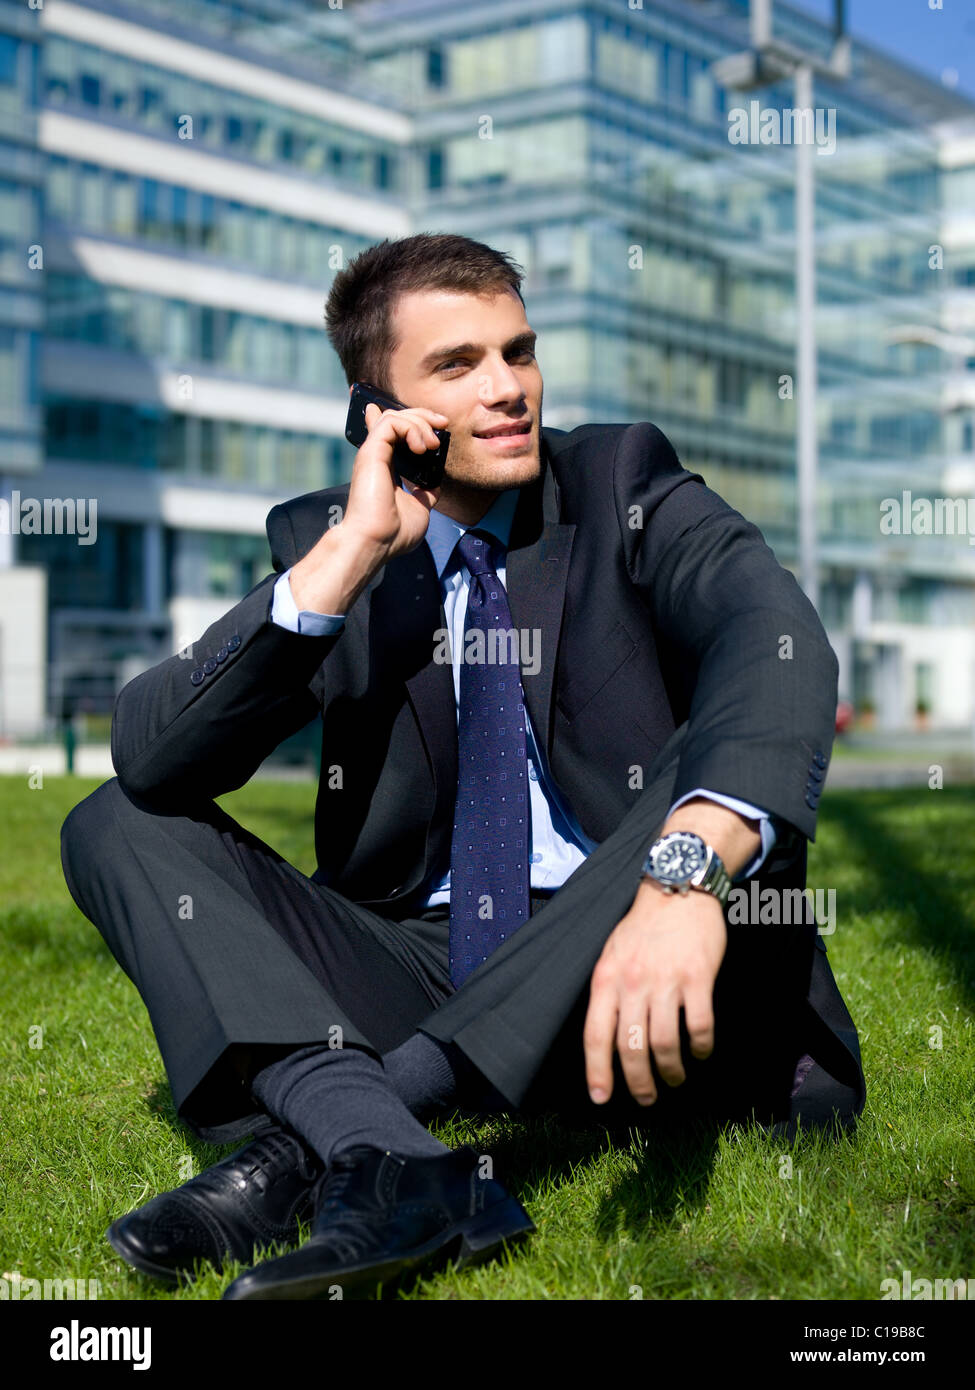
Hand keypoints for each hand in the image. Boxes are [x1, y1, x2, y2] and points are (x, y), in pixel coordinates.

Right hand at [341, 400, 448, 561]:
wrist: (377, 543)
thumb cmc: (393, 534)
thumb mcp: (419, 509)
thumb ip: (425, 493)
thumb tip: (433, 484)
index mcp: (386, 469)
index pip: (393, 433)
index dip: (414, 422)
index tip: (439, 427)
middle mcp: (377, 458)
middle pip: (396, 419)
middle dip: (423, 416)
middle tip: (443, 425)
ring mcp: (373, 454)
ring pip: (394, 416)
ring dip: (419, 423)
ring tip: (432, 445)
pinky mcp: (371, 451)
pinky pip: (391, 422)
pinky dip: (411, 428)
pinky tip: (422, 447)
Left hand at [583, 881, 726, 1105]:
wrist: (677, 888)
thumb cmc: (643, 927)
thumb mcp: (611, 954)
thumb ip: (608, 992)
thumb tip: (606, 1039)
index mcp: (607, 978)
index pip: (596, 1035)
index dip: (598, 1072)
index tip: (601, 1098)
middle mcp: (633, 982)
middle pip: (632, 1048)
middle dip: (639, 1083)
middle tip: (647, 1098)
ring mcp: (666, 980)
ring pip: (665, 1044)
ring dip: (671, 1071)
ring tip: (675, 1078)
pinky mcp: (698, 977)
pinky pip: (699, 1026)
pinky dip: (700, 1047)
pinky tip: (700, 1051)